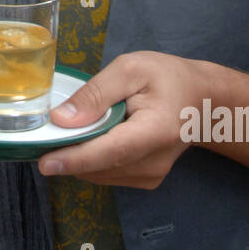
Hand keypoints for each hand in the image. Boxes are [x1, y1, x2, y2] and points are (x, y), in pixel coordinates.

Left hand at [39, 51, 205, 186]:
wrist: (203, 102)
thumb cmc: (169, 78)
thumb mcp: (131, 69)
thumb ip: (96, 93)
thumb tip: (61, 119)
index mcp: (157, 130)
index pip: (111, 151)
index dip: (76, 159)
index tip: (45, 163)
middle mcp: (155, 162)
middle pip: (99, 165)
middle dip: (68, 152)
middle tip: (48, 131)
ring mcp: (151, 176)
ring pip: (98, 173)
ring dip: (78, 156)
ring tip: (78, 126)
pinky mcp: (145, 180)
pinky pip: (105, 174)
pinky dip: (91, 159)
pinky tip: (95, 137)